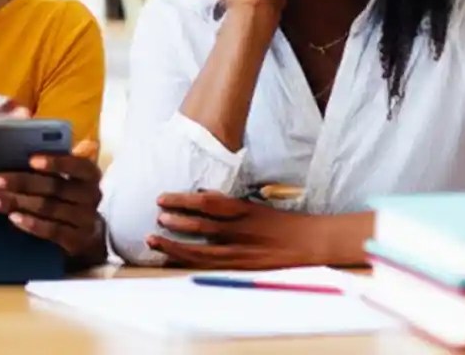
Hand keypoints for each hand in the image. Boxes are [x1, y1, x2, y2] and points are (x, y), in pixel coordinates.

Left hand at [0, 139, 103, 256]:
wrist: (86, 232)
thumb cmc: (66, 192)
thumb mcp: (60, 171)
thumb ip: (43, 145)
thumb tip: (19, 115)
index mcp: (89, 172)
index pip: (77, 164)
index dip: (56, 162)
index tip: (31, 160)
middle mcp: (92, 195)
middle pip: (55, 187)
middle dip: (21, 182)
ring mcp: (85, 219)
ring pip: (49, 208)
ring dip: (18, 203)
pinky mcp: (77, 240)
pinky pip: (52, 231)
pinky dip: (32, 224)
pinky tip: (12, 218)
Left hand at [147, 191, 365, 268]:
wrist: (310, 242)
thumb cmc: (280, 223)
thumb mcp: (253, 207)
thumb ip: (227, 205)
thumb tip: (200, 197)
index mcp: (242, 210)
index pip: (207, 203)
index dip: (182, 200)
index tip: (162, 198)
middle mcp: (239, 230)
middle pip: (201, 225)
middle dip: (175, 221)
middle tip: (156, 217)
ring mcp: (240, 251)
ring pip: (200, 250)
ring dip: (174, 245)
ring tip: (154, 240)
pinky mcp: (241, 267)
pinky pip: (210, 265)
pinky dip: (189, 262)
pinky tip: (172, 260)